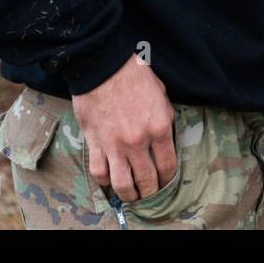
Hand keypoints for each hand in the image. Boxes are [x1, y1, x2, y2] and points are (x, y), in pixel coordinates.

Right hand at [72, 54, 175, 201]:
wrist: (103, 67)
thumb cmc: (134, 76)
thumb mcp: (161, 96)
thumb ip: (165, 119)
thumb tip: (166, 138)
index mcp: (160, 128)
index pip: (168, 166)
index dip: (168, 180)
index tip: (166, 183)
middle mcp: (138, 141)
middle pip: (147, 179)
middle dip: (150, 191)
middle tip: (149, 192)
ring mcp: (115, 145)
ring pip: (123, 183)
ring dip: (129, 194)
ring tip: (132, 195)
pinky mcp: (95, 143)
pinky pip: (99, 172)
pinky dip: (105, 181)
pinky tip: (110, 180)